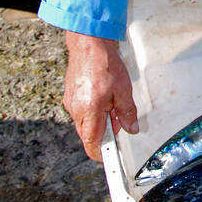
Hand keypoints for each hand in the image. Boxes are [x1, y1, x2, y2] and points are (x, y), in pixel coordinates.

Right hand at [64, 32, 138, 161]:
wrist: (88, 43)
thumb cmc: (105, 63)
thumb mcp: (123, 90)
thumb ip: (127, 112)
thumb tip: (131, 128)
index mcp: (89, 110)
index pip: (92, 142)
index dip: (101, 154)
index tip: (110, 157)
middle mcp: (76, 109)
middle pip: (89, 134)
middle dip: (105, 131)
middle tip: (119, 118)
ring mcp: (70, 102)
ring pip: (86, 122)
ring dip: (99, 119)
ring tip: (112, 101)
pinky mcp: (70, 96)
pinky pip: (81, 111)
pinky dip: (93, 110)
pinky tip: (103, 96)